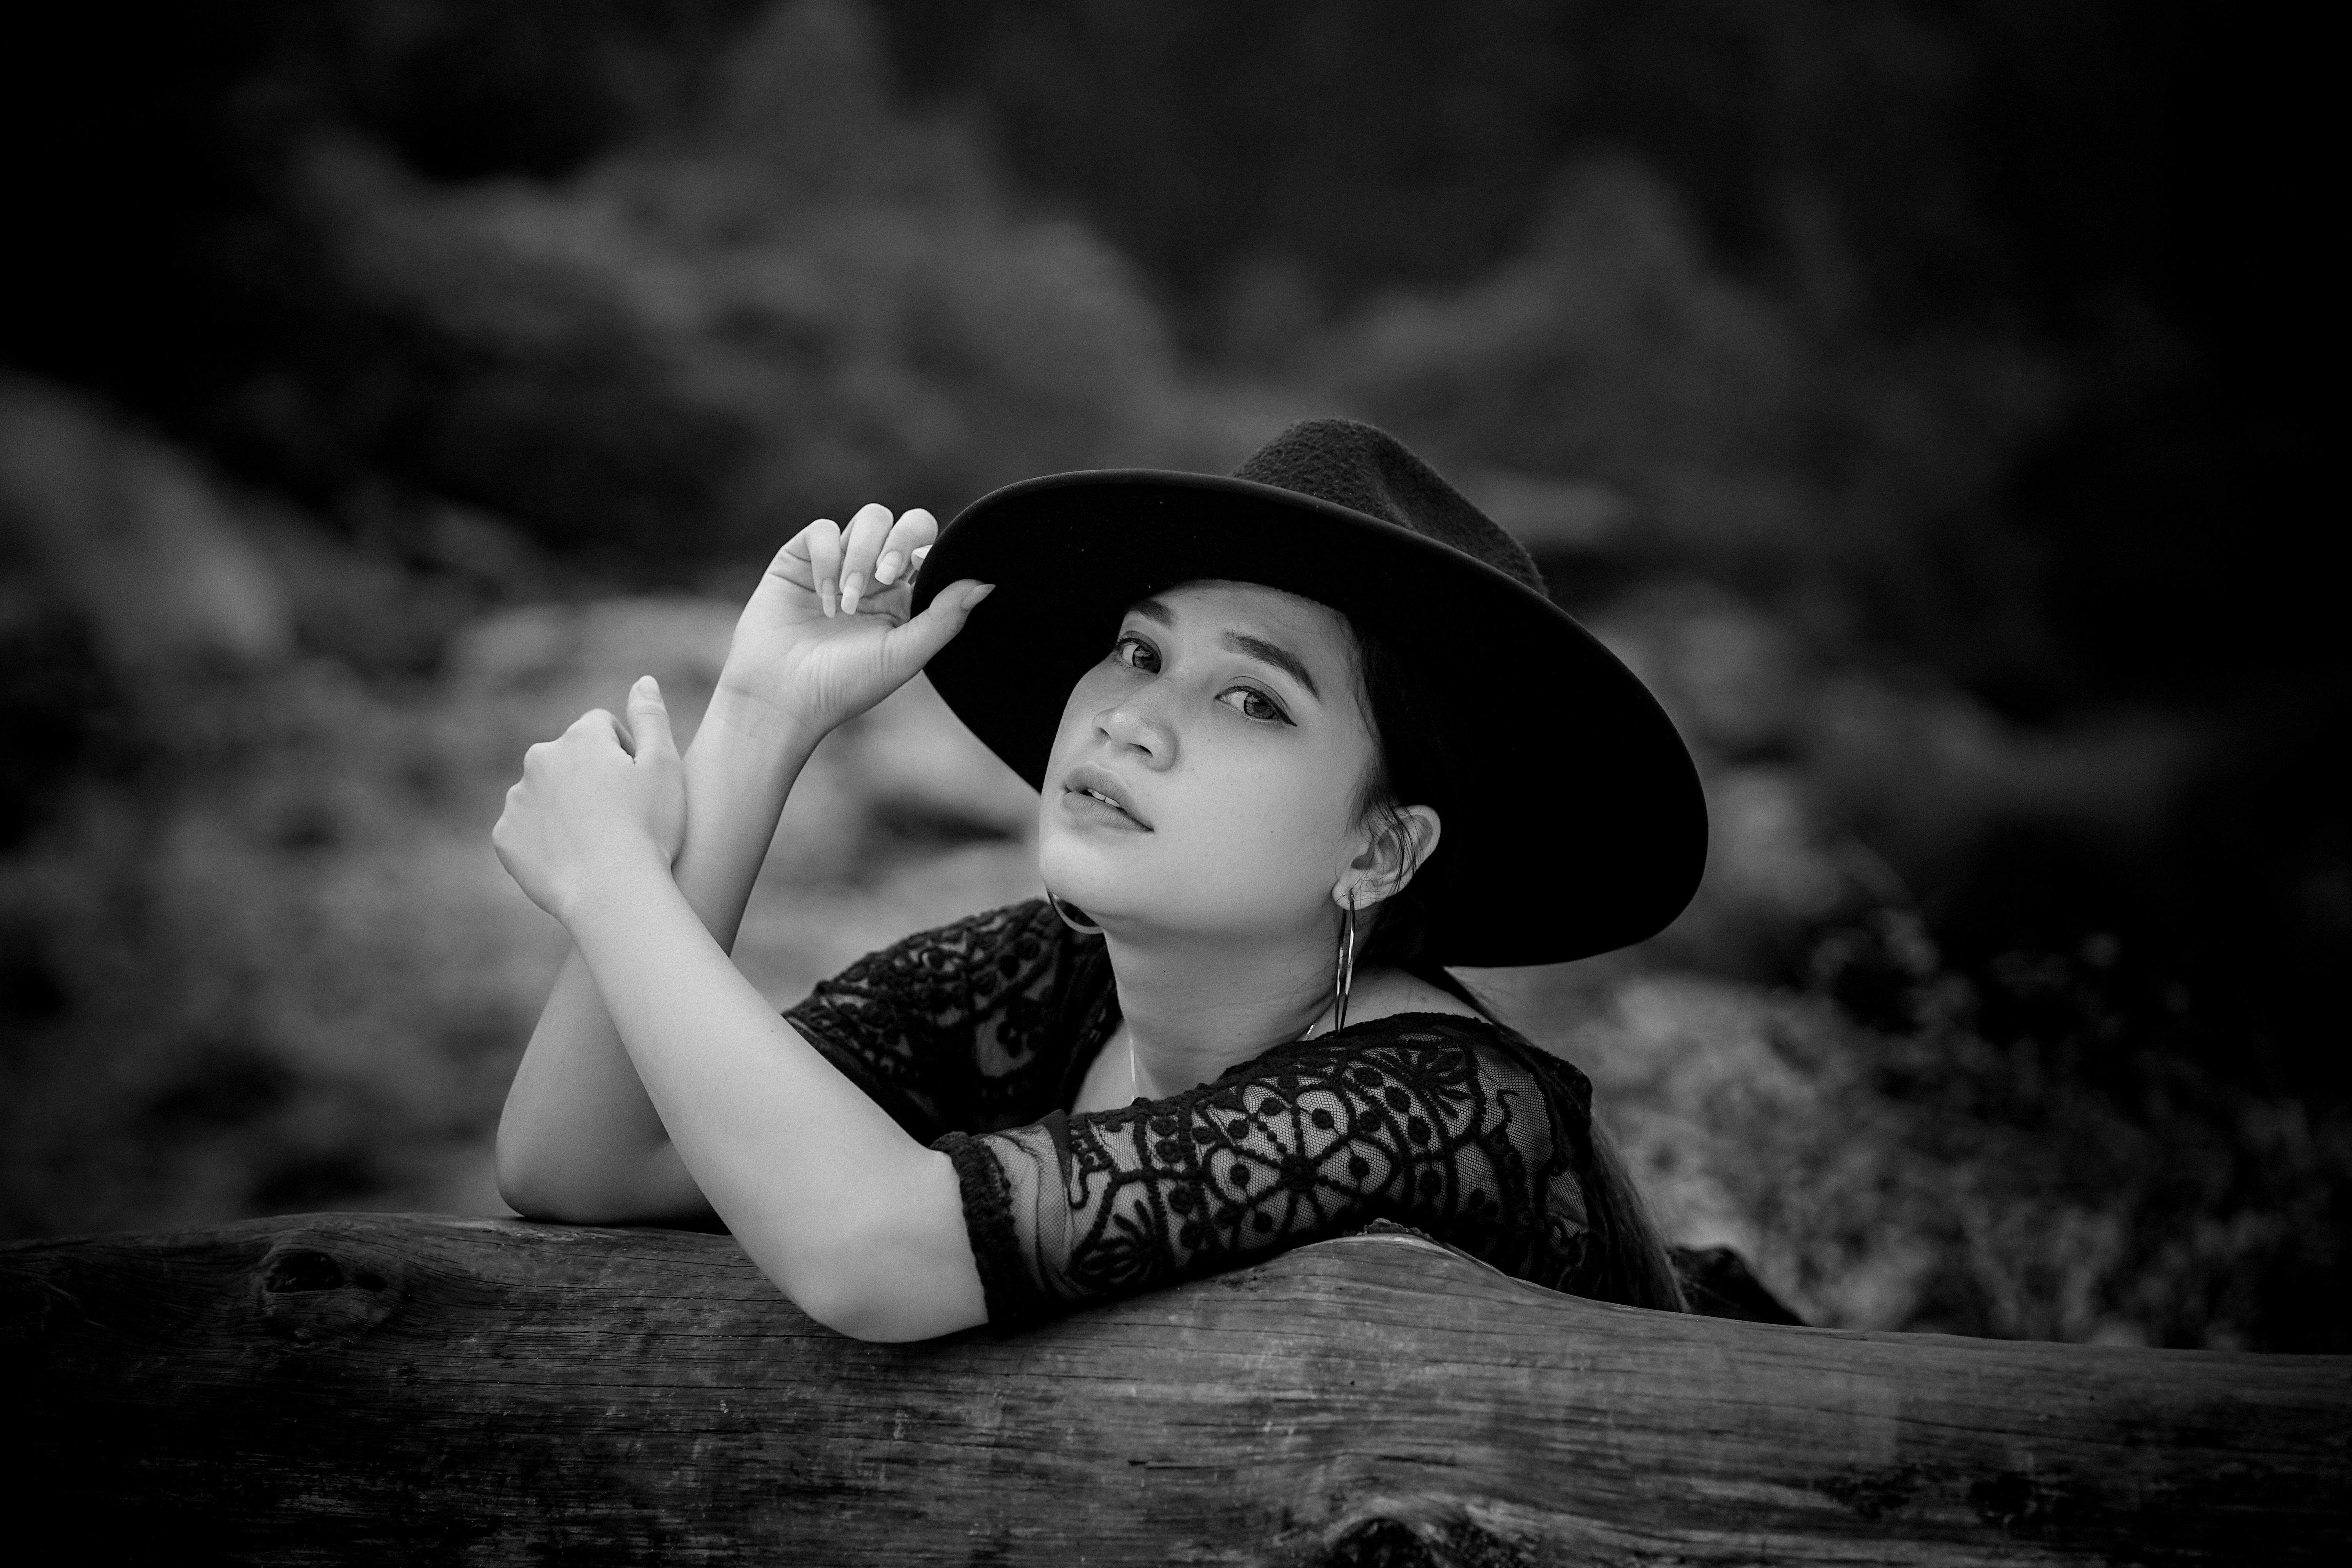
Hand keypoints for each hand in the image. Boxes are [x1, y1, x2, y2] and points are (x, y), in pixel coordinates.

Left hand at [494, 676, 687, 921]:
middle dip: (589, 778)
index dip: (625, 753)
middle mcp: (539, 759)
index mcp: (579, 738)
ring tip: (596, 841)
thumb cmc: (650, 829)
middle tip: (619, 816)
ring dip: (565, 807)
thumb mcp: (665, 766)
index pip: (601, 727)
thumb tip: (643, 680)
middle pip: (568, 758)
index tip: (639, 787)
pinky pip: (524, 829)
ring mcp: (517, 799)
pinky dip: (544, 839)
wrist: (613, 893)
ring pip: (544, 793)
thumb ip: (652, 716)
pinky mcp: (504, 837)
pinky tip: (571, 859)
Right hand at [714, 503, 992, 739]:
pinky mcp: (801, 558)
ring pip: (871, 519)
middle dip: (901, 543)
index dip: (931, 550)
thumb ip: (945, 618)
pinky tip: (823, 600)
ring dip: (863, 557)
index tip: (918, 568)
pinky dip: (828, 560)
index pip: (932, 551)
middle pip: (907, 523)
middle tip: (887, 577)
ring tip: (849, 602)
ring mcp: (839, 564)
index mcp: (906, 599)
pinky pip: (825, 530)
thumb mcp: (904, 655)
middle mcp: (876, 576)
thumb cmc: (845, 685)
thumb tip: (986, 584)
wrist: (782, 697)